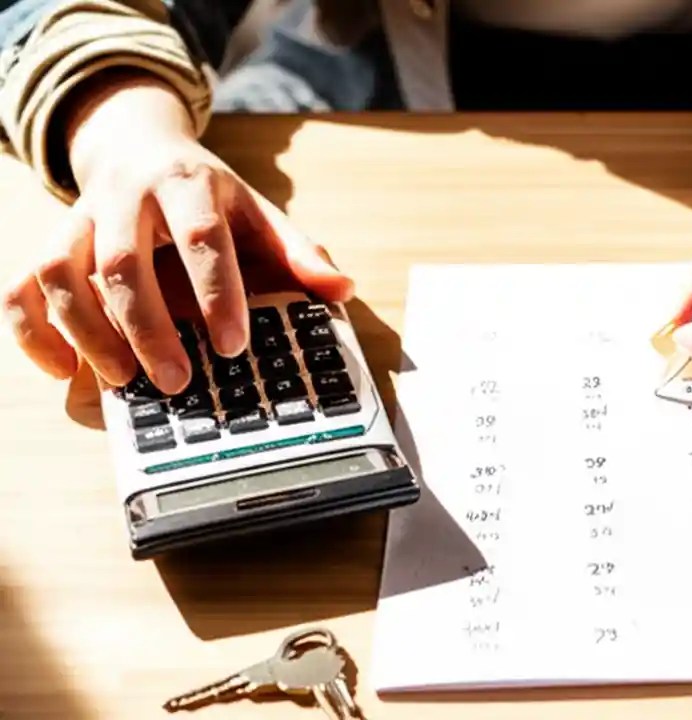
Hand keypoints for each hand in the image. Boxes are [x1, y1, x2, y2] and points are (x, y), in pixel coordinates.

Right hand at [2, 71, 352, 393]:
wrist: (140, 146)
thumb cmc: (208, 194)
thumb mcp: (258, 212)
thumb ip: (298, 252)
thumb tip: (342, 289)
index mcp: (188, 185)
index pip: (202, 237)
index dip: (217, 292)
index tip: (233, 344)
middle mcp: (126, 197)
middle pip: (123, 262)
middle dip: (148, 327)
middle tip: (176, 380)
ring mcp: (80, 217)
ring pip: (60, 270)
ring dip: (86, 330)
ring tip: (122, 379)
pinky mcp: (50, 240)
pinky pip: (21, 283)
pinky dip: (32, 330)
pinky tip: (61, 370)